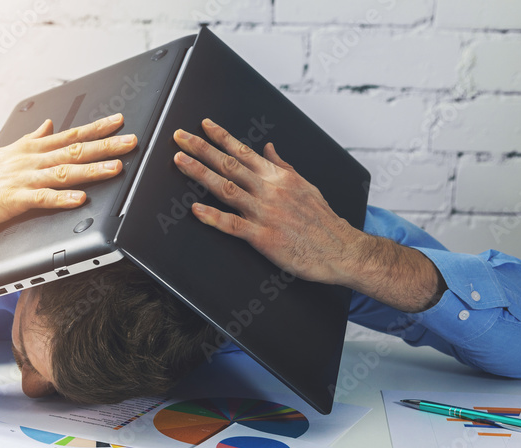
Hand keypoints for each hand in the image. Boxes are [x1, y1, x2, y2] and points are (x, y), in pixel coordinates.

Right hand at [0, 113, 137, 258]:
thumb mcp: (8, 152)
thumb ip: (32, 139)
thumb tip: (49, 124)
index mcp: (32, 149)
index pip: (71, 135)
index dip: (97, 128)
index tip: (120, 121)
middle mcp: (31, 160)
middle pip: (75, 150)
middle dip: (106, 146)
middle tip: (131, 142)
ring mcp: (23, 179)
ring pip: (64, 172)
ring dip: (92, 170)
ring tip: (116, 169)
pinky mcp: (15, 200)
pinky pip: (43, 199)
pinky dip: (62, 197)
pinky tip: (80, 198)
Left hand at [172, 118, 443, 312]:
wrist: (341, 248)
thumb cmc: (323, 220)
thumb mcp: (306, 185)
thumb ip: (283, 166)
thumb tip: (268, 148)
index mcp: (278, 176)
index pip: (244, 151)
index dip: (221, 137)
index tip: (202, 126)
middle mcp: (270, 190)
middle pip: (228, 164)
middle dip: (201, 148)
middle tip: (179, 137)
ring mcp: (265, 212)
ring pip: (226, 188)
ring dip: (200, 173)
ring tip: (180, 161)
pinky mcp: (264, 237)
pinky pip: (234, 225)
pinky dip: (214, 217)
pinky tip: (196, 211)